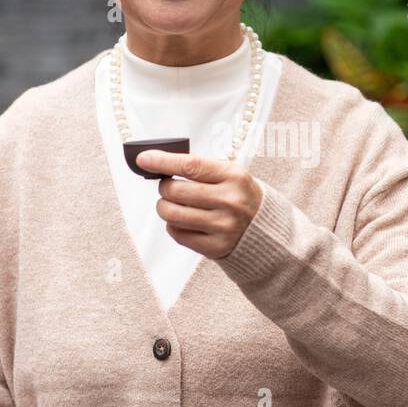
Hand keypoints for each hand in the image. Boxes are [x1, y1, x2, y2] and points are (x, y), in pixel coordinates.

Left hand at [136, 150, 262, 258]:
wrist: (264, 230)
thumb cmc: (238, 195)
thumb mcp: (229, 175)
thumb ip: (198, 169)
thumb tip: (156, 163)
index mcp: (234, 177)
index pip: (191, 166)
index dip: (163, 161)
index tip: (143, 159)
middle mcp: (230, 201)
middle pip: (176, 191)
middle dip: (164, 188)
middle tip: (168, 187)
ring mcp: (223, 226)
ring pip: (172, 214)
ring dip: (164, 207)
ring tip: (171, 204)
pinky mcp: (215, 247)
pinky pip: (177, 234)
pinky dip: (173, 226)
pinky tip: (183, 221)